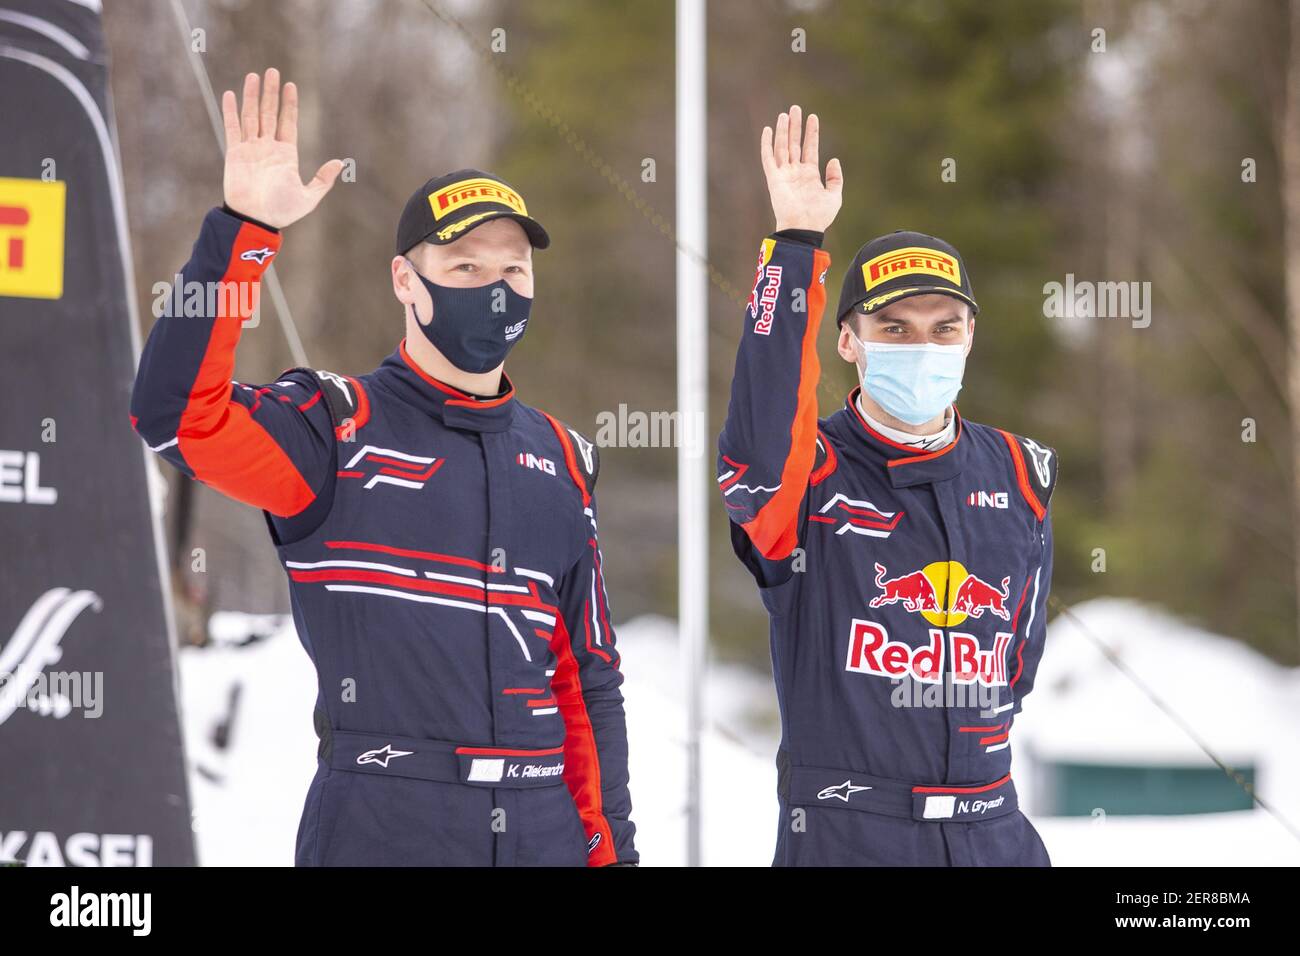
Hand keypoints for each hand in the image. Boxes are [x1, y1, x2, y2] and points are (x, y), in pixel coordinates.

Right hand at [221, 68, 342, 228]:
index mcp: (286, 155)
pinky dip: (231, 111)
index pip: (287, 122)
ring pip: (251, 116)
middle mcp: (268, 148)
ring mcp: (251, 149)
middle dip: (271, 93)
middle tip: (272, 71)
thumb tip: (340, 163)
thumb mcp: (309, 197)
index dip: (289, 104)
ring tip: (255, 76)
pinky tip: (232, 94)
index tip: (291, 86)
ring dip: (252, 96)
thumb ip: (323, 179)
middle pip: (268, 113)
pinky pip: (232, 128)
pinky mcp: (234, 153)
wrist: (255, 220)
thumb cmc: (281, 211)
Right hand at [760, 105, 842, 233]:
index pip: (810, 148)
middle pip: (794, 144)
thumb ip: (835, 178)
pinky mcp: (774, 179)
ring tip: (785, 114)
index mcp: (810, 175)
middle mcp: (795, 172)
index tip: (813, 117)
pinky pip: (768, 158)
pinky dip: (767, 144)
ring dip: (784, 131)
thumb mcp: (835, 196)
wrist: (804, 228)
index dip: (811, 133)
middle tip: (796, 108)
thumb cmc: (819, 216)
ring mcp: (784, 175)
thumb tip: (833, 160)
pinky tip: (768, 130)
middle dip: (796, 126)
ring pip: (782, 147)